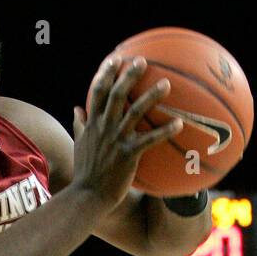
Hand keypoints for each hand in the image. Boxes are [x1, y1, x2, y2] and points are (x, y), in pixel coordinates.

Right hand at [71, 59, 181, 209]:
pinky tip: (180, 123)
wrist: (88, 196)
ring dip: (151, 96)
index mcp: (93, 123)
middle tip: (142, 61)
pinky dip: (165, 131)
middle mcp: (104, 128)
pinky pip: (150, 140)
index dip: (106, 73)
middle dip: (129, 76)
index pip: (97, 92)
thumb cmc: (85, 173)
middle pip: (116, 95)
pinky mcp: (128, 155)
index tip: (115, 59)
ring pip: (135, 112)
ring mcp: (116, 140)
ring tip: (166, 84)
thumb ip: (79, 124)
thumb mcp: (79, 144)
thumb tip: (76, 108)